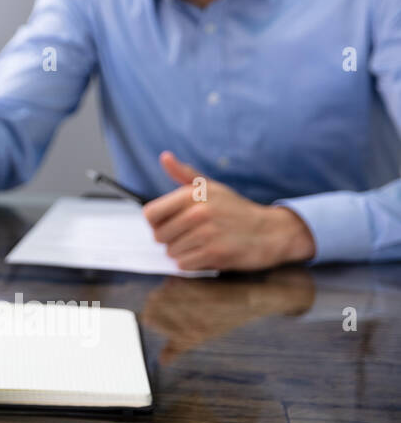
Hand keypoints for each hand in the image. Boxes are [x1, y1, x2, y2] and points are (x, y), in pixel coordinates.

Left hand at [143, 151, 316, 271]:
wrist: (271, 231)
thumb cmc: (236, 209)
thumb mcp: (211, 187)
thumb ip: (184, 174)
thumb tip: (165, 157)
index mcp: (192, 194)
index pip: (150, 214)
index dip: (155, 223)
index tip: (167, 224)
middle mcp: (198, 212)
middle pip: (159, 236)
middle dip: (170, 240)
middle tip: (188, 236)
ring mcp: (207, 233)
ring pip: (171, 251)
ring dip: (182, 252)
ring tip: (200, 244)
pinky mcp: (216, 253)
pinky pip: (185, 264)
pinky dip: (192, 263)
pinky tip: (205, 254)